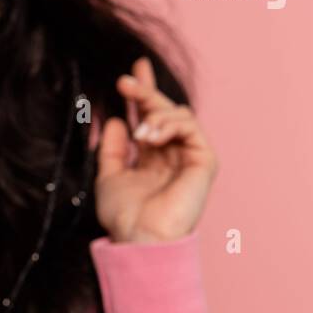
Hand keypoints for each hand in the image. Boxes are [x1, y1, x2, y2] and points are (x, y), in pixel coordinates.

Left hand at [94, 56, 217, 243]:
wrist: (140, 237)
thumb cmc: (124, 215)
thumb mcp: (108, 175)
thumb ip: (112, 148)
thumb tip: (115, 119)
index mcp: (152, 159)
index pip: (149, 119)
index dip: (143, 95)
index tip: (129, 75)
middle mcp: (173, 155)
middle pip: (165, 111)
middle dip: (146, 92)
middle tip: (125, 82)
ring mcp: (190, 157)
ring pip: (179, 115)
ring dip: (155, 114)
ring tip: (138, 133)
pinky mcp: (204, 161)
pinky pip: (191, 127)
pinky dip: (169, 125)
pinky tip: (149, 136)